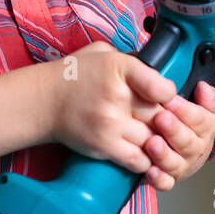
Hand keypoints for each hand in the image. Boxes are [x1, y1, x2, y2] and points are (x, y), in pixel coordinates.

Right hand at [47, 41, 177, 174]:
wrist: (44, 100)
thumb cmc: (76, 75)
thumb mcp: (104, 54)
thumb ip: (132, 59)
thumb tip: (159, 65)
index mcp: (119, 68)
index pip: (163, 87)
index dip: (171, 95)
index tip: (166, 97)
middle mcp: (116, 96)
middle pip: (161, 116)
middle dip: (168, 120)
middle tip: (167, 121)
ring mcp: (110, 124)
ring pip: (153, 139)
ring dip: (159, 141)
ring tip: (156, 136)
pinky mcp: (103, 146)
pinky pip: (137, 160)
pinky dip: (146, 159)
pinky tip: (144, 152)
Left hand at [140, 81, 214, 191]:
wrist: (181, 147)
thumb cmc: (186, 121)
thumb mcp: (199, 104)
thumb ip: (205, 97)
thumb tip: (204, 88)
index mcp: (207, 128)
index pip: (200, 119)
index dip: (185, 109)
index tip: (169, 99)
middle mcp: (197, 148)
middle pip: (188, 142)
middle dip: (174, 130)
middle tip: (161, 118)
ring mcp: (183, 165)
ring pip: (176, 163)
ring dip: (164, 154)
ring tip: (152, 143)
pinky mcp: (170, 179)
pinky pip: (166, 182)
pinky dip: (158, 178)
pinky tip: (149, 169)